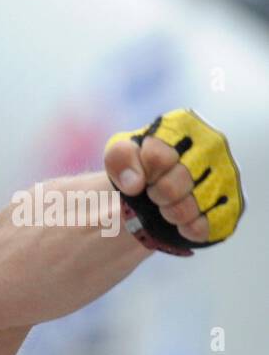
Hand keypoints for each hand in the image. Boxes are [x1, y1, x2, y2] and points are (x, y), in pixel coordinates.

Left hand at [103, 109, 243, 254]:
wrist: (157, 193)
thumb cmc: (140, 168)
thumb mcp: (120, 157)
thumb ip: (120, 159)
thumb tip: (135, 183)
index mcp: (184, 125)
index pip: (158, 158)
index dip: (143, 174)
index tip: (145, 173)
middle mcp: (212, 144)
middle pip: (173, 186)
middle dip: (156, 195)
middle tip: (155, 192)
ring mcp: (227, 173)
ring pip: (189, 208)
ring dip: (170, 213)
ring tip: (168, 205)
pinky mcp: (234, 204)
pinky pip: (203, 226)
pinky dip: (186, 228)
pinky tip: (183, 221)